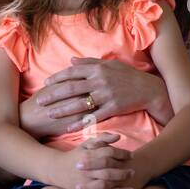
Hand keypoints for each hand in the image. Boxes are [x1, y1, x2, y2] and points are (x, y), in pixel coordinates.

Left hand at [27, 58, 169, 134]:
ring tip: (50, 114)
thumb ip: (90, 62)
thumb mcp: (110, 64)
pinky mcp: (113, 108)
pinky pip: (93, 117)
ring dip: (63, 109)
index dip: (57, 77)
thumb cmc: (128, 76)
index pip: (73, 72)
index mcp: (98, 69)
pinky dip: (80, 123)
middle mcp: (100, 81)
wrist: (148, 89)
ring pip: (80, 103)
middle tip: (40, 100)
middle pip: (71, 88)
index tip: (46, 83)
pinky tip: (69, 128)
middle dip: (54, 94)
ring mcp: (106, 95)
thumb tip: (71, 60)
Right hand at [66, 133, 135, 188]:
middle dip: (122, 173)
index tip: (131, 156)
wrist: (57, 169)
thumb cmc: (77, 154)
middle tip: (132, 172)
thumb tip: (119, 136)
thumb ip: (103, 139)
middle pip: (107, 172)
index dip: (122, 154)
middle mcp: (86, 170)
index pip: (108, 153)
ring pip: (104, 188)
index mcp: (87, 156)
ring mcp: (84, 183)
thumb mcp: (87, 143)